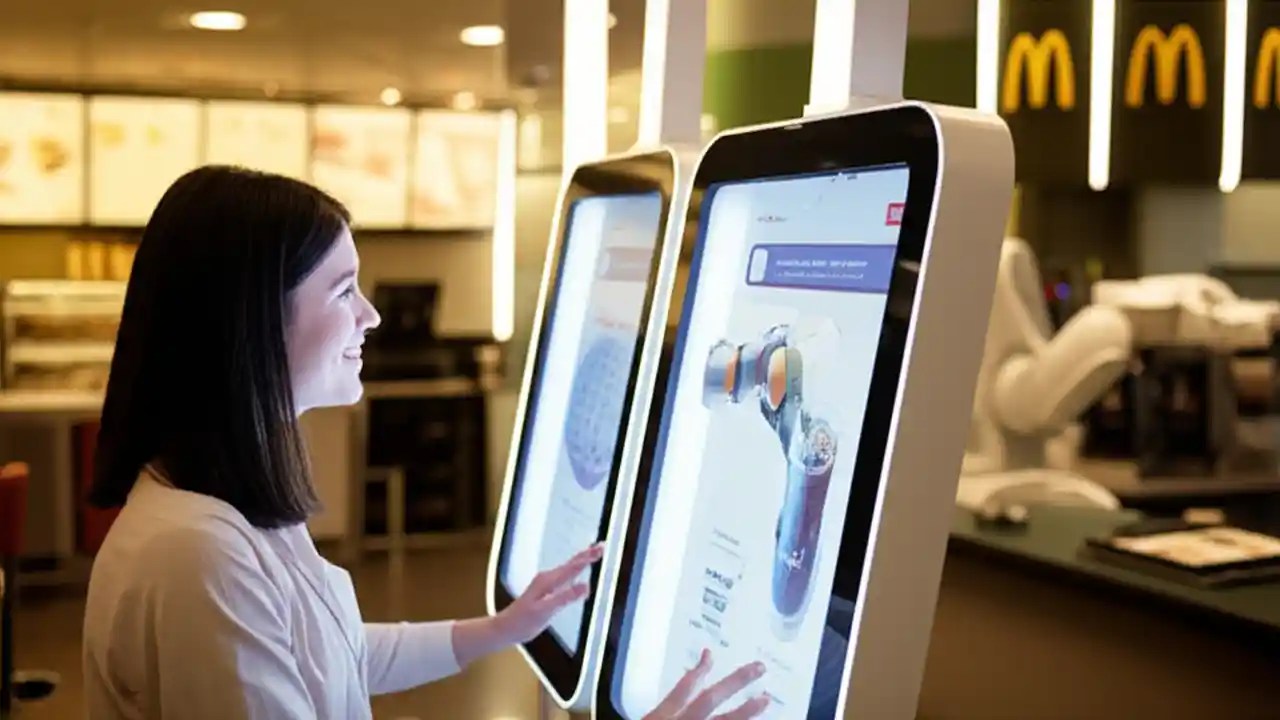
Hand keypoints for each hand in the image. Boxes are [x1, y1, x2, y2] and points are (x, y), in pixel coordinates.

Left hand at [493, 542, 604, 644]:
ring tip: (593, 555)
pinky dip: (574, 571)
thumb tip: (586, 586)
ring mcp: (546, 584)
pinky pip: (564, 576)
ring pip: (568, 569)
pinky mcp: (546, 590)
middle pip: (571, 564)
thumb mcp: (546, 611)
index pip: (573, 566)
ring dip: (582, 561)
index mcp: (549, 581)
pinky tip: (576, 573)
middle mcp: (548, 579)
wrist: (506, 628)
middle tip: (602, 547)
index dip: (588, 557)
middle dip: (587, 555)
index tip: (601, 548)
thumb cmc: (523, 621)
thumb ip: (566, 598)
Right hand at [643, 649, 769, 719]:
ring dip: (745, 712)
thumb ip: (663, 714)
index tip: (710, 654)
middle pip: (709, 699)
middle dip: (734, 682)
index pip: (682, 689)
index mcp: (660, 719)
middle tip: (759, 668)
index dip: (699, 670)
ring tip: (765, 699)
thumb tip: (677, 707)